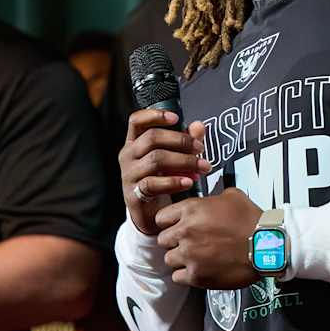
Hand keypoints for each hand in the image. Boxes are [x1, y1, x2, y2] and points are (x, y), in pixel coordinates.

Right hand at [118, 109, 209, 234]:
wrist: (152, 215)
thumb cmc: (162, 182)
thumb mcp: (174, 159)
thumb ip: (186, 142)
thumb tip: (199, 126)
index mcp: (134, 142)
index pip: (137, 121)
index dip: (155, 115)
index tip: (176, 117)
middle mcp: (128, 155)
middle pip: (151, 138)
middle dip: (180, 141)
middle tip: (200, 148)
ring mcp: (129, 175)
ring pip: (156, 159)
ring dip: (183, 162)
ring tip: (201, 168)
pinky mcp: (133, 194)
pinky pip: (153, 183)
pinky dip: (174, 182)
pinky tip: (188, 182)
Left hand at [155, 188, 261, 288]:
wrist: (266, 246)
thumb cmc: (253, 222)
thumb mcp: (232, 196)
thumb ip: (213, 198)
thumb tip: (211, 200)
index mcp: (190, 210)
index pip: (161, 218)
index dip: (169, 223)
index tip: (176, 227)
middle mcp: (185, 231)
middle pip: (163, 240)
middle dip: (174, 242)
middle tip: (188, 243)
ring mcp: (189, 255)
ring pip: (168, 259)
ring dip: (179, 259)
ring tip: (195, 258)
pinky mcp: (196, 276)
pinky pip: (177, 277)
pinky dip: (186, 275)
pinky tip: (199, 270)